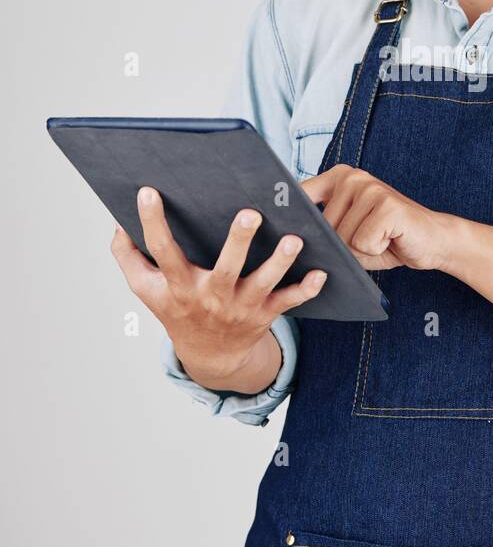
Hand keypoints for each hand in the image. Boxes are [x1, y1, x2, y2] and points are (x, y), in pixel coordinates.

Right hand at [110, 186, 326, 379]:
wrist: (210, 356)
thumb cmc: (177, 307)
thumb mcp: (145, 288)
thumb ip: (128, 255)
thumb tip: (117, 219)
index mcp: (177, 285)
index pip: (161, 251)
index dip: (153, 222)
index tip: (149, 191)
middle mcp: (210, 296)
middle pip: (224, 269)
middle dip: (238, 242)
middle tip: (250, 213)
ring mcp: (240, 306)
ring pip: (263, 284)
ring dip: (279, 262)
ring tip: (294, 239)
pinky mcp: (265, 313)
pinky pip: (289, 302)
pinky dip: (306, 289)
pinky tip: (321, 273)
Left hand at [299, 164, 451, 270]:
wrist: (431, 240)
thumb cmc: (386, 239)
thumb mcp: (347, 232)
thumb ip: (323, 230)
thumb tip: (295, 238)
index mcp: (337, 178)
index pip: (299, 197)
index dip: (292, 217)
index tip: (276, 217)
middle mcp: (352, 177)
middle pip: (323, 230)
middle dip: (342, 246)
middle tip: (367, 238)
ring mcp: (370, 188)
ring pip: (343, 239)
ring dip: (362, 249)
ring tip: (381, 238)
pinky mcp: (387, 204)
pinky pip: (363, 243)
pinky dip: (377, 250)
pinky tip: (390, 239)